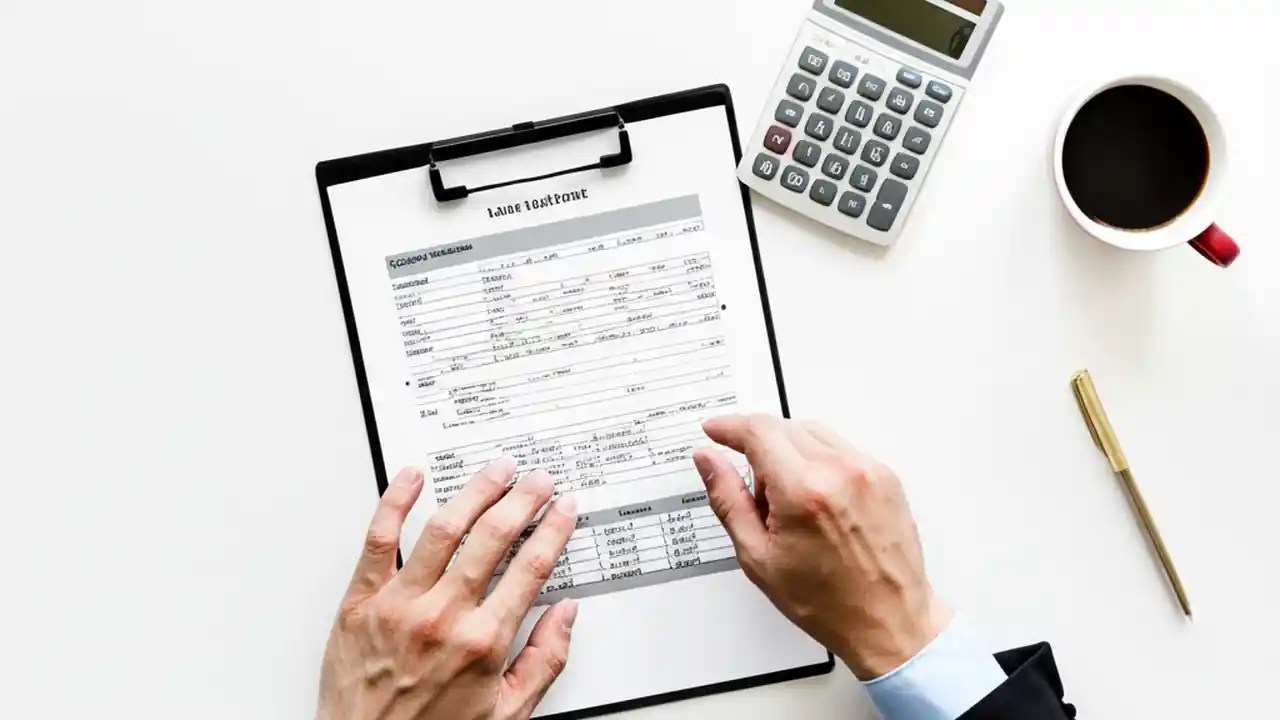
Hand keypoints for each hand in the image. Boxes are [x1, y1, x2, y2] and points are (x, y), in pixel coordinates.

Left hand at [318, 459, 579, 719]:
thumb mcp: (507, 713)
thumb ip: (543, 661)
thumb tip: (566, 616)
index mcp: (483, 641)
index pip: (530, 567)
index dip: (553, 530)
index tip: (563, 510)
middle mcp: (442, 616)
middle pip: (493, 537)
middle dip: (522, 499)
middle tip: (536, 480)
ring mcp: (399, 604)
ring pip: (443, 528)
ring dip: (475, 491)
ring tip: (495, 471)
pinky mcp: (360, 601)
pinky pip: (378, 540)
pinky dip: (394, 502)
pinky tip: (412, 478)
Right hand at [693, 415, 950, 679]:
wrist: (888, 621)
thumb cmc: (827, 602)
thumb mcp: (759, 557)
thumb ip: (728, 499)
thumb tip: (708, 460)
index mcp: (804, 491)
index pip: (758, 431)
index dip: (730, 427)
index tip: (716, 431)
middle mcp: (840, 472)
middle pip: (783, 426)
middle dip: (758, 445)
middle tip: (755, 491)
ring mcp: (868, 471)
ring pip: (812, 433)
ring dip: (788, 450)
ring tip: (789, 502)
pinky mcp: (886, 476)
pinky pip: (840, 448)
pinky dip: (819, 461)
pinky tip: (817, 501)